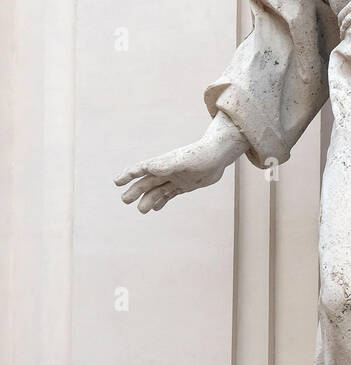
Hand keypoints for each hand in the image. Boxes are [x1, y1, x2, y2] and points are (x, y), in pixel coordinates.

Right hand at [114, 112, 246, 213]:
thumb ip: (167, 165)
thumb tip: (150, 167)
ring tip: (141, 210)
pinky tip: (155, 208)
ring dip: (148, 199)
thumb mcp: (184, 161)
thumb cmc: (202, 155)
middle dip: (135, 191)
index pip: (142, 169)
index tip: (117, 181)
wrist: (219, 155)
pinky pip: (170, 194)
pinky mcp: (186, 184)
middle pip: (147, 182)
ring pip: (158, 190)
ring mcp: (176, 178)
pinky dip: (162, 201)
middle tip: (124, 200)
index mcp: (164, 163)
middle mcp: (167, 170)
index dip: (128, 175)